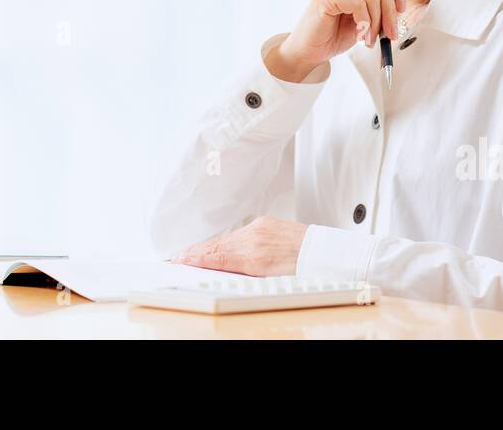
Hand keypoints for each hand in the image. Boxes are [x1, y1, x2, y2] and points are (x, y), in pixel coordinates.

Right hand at [169, 216, 308, 276]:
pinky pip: (239, 232)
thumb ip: (244, 272)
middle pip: (218, 246)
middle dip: (196, 251)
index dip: (196, 258)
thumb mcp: (270, 279)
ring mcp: (259, 228)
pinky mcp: (265, 223)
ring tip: (192, 252)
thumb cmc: (303, 270)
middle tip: (178, 256)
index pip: (217, 257)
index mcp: (255, 257)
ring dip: (209, 246)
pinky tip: (218, 244)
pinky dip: (226, 239)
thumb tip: (221, 269)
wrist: (324, 251)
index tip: (181, 259)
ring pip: (227, 238)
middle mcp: (254, 239)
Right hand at [266, 0, 408, 81]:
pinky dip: (365, 24)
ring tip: (369, 39)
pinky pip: (358, 5)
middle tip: (389, 35)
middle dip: (390, 13)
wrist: (308, 51)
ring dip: (376, 23)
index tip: (399, 12)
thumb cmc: (333, 34)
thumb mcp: (367, 16)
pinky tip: (360, 37)